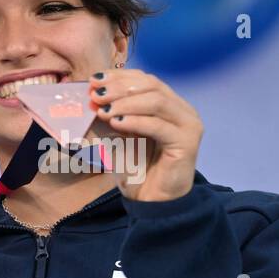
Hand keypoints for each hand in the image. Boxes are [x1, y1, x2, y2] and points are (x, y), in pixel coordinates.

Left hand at [89, 68, 202, 201]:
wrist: (152, 201)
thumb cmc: (136, 169)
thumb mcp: (118, 138)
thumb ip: (110, 117)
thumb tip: (90, 98)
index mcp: (168, 105)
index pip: (146, 80)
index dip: (120, 76)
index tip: (94, 81)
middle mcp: (182, 110)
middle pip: (152, 86)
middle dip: (120, 88)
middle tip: (96, 96)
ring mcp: (188, 124)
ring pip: (157, 101)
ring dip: (126, 103)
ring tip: (102, 111)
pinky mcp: (187, 142)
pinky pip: (159, 126)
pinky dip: (135, 121)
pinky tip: (116, 124)